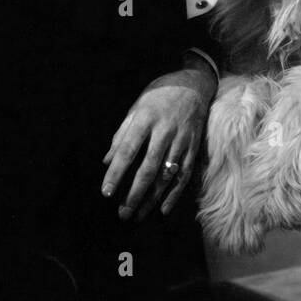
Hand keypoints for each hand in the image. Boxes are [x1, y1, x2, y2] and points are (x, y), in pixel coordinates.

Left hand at [101, 69, 211, 220]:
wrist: (194, 85)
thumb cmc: (159, 96)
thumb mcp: (136, 107)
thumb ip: (122, 133)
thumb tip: (107, 160)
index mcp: (146, 119)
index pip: (128, 150)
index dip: (116, 172)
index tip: (106, 192)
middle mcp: (165, 131)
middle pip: (148, 168)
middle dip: (134, 193)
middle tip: (122, 214)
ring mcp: (181, 141)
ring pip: (166, 175)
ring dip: (152, 199)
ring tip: (138, 215)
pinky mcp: (193, 147)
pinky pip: (184, 175)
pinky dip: (174, 194)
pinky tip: (163, 209)